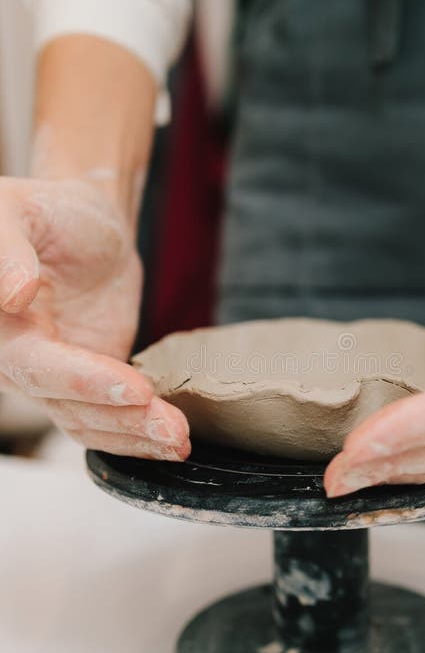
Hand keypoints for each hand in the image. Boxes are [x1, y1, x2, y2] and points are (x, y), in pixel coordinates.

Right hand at [0, 176, 189, 458]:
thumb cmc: (49, 212)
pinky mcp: (90, 384)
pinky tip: (170, 441)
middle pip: (68, 405)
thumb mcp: (18, 211)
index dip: (85, 381)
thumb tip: (14, 294)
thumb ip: (9, 249)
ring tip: (179, 439)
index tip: (135, 388)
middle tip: (173, 428)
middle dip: (122, 419)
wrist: (87, 224)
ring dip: (136, 436)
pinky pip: (109, 419)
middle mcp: (19, 362)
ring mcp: (56, 378)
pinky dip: (139, 435)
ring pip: (90, 422)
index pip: (38, 366)